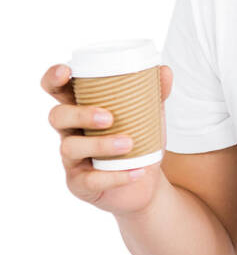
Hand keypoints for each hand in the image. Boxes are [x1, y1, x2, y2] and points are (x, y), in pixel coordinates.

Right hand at [43, 61, 172, 217]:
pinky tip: (137, 172)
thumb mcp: (149, 116)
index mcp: (80, 109)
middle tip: (109, 118)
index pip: (56, 90)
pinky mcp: (80, 184)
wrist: (147, 185)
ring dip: (100, 144)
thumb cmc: (140, 142)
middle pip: (57, 116)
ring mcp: (72, 160)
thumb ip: (155, 93)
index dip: (53, 79)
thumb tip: (165, 70)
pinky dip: (116, 176)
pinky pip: (91, 180)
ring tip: (129, 144)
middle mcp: (70, 133)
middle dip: (80, 114)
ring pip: (70, 147)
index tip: (66, 72)